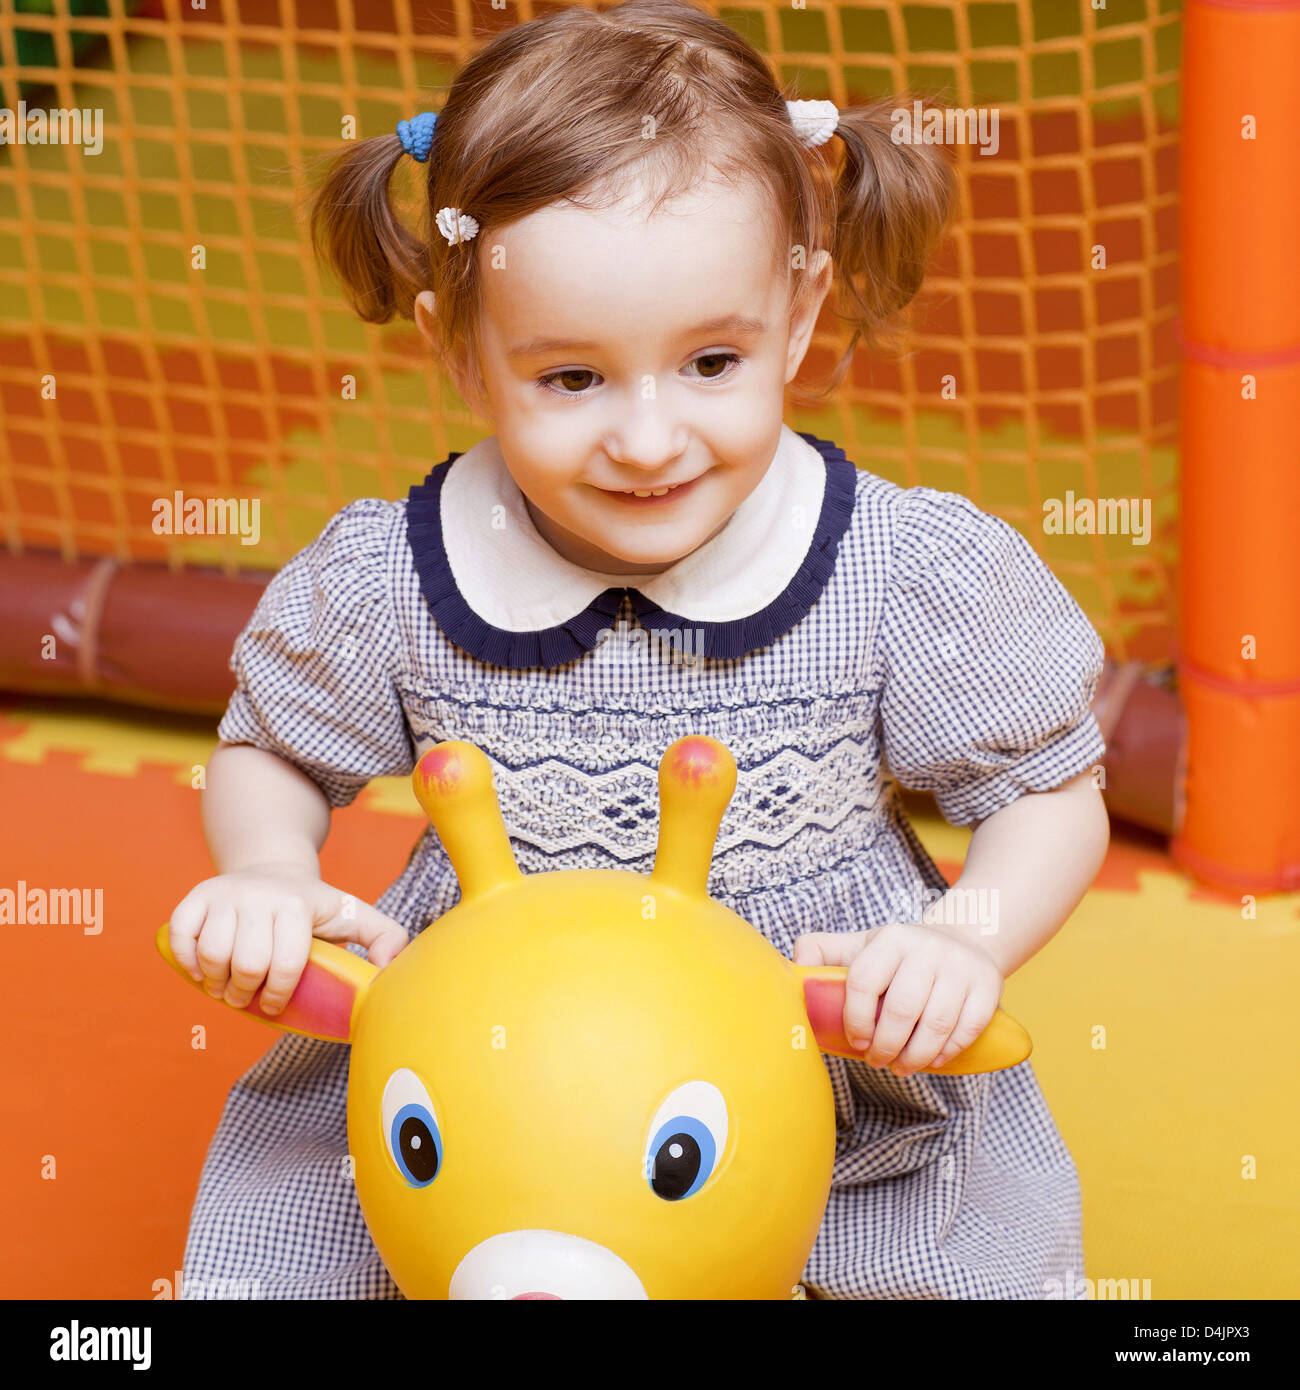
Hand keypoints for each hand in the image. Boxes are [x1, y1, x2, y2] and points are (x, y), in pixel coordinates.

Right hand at [167, 863, 408, 1013]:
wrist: (274, 869)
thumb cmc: (316, 907)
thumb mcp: (354, 915)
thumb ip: (385, 937)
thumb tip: (390, 968)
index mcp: (298, 905)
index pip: (286, 964)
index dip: (279, 995)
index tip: (276, 1005)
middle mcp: (260, 895)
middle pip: (246, 964)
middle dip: (246, 993)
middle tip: (248, 998)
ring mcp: (226, 894)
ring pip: (213, 954)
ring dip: (217, 983)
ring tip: (228, 988)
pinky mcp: (196, 896)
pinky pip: (179, 935)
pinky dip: (187, 961)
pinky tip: (203, 970)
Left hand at [792, 923, 1003, 1075]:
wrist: (965, 939)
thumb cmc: (901, 954)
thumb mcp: (862, 944)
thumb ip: (823, 952)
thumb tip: (792, 970)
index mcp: (890, 939)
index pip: (864, 981)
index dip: (855, 1019)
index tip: (856, 1042)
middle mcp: (927, 949)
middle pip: (902, 1010)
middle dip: (885, 1046)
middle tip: (878, 1061)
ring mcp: (960, 968)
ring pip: (937, 1025)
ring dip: (915, 1057)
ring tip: (901, 1066)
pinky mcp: (988, 987)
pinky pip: (967, 1030)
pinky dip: (947, 1053)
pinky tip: (932, 1061)